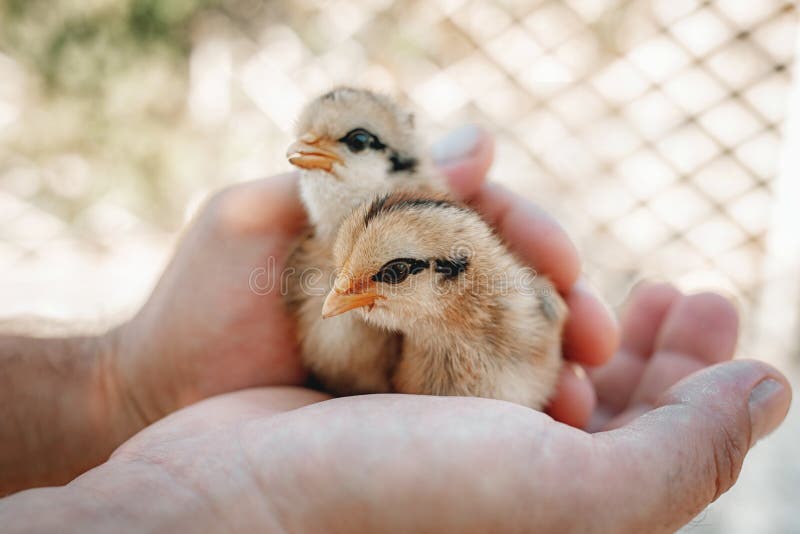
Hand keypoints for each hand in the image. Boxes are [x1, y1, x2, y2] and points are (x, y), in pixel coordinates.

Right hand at [3, 284, 787, 532]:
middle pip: (606, 397)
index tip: (712, 299)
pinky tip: (505, 256)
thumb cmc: (404, 501)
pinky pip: (461, 329)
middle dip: (650, 337)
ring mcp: (446, 431)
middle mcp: (508, 475)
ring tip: (590, 261)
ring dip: (569, 302)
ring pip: (533, 355)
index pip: (661, 438)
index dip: (699, 371)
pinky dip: (492, 290)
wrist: (233, 500)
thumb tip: (770, 390)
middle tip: (683, 286)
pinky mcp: (391, 391)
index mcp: (560, 508)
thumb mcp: (579, 497)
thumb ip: (688, 453)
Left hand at [110, 125, 617, 427]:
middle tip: (599, 336)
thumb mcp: (259, 218)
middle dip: (564, 306)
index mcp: (390, 235)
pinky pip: (476, 407)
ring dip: (553, 365)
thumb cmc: (202, 300)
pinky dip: (516, 414)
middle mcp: (415, 289)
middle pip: (511, 287)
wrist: (158, 397)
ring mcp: (416, 351)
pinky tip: (547, 428)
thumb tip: (483, 143)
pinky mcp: (410, 411)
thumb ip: (354, 181)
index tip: (565, 259)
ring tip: (580, 393)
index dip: (533, 234)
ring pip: (504, 349)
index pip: (481, 220)